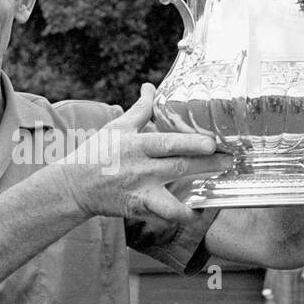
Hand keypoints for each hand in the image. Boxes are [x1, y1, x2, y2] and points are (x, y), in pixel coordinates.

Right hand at [54, 84, 231, 222]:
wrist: (74, 186)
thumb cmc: (97, 153)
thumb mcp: (117, 127)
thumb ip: (140, 109)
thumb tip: (150, 87)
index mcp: (137, 145)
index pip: (167, 143)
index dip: (191, 143)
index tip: (212, 143)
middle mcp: (141, 169)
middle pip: (178, 167)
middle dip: (206, 166)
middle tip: (229, 162)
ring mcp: (140, 192)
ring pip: (171, 201)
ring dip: (193, 201)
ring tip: (213, 198)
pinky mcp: (138, 209)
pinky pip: (162, 216)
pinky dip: (179, 216)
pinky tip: (195, 214)